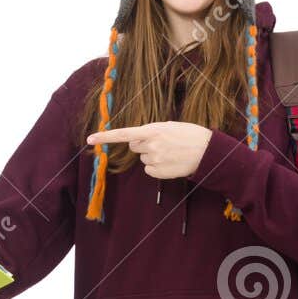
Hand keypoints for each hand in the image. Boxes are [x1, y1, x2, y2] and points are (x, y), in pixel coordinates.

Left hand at [86, 121, 212, 178]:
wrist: (208, 151)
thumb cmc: (190, 135)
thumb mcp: (170, 126)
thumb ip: (151, 131)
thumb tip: (137, 141)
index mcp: (152, 130)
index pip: (123, 134)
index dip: (105, 137)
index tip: (89, 140)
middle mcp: (150, 145)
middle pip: (134, 147)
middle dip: (143, 145)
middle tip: (162, 143)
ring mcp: (154, 159)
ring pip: (143, 159)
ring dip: (153, 156)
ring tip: (171, 152)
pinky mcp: (159, 172)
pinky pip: (149, 170)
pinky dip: (157, 168)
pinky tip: (170, 162)